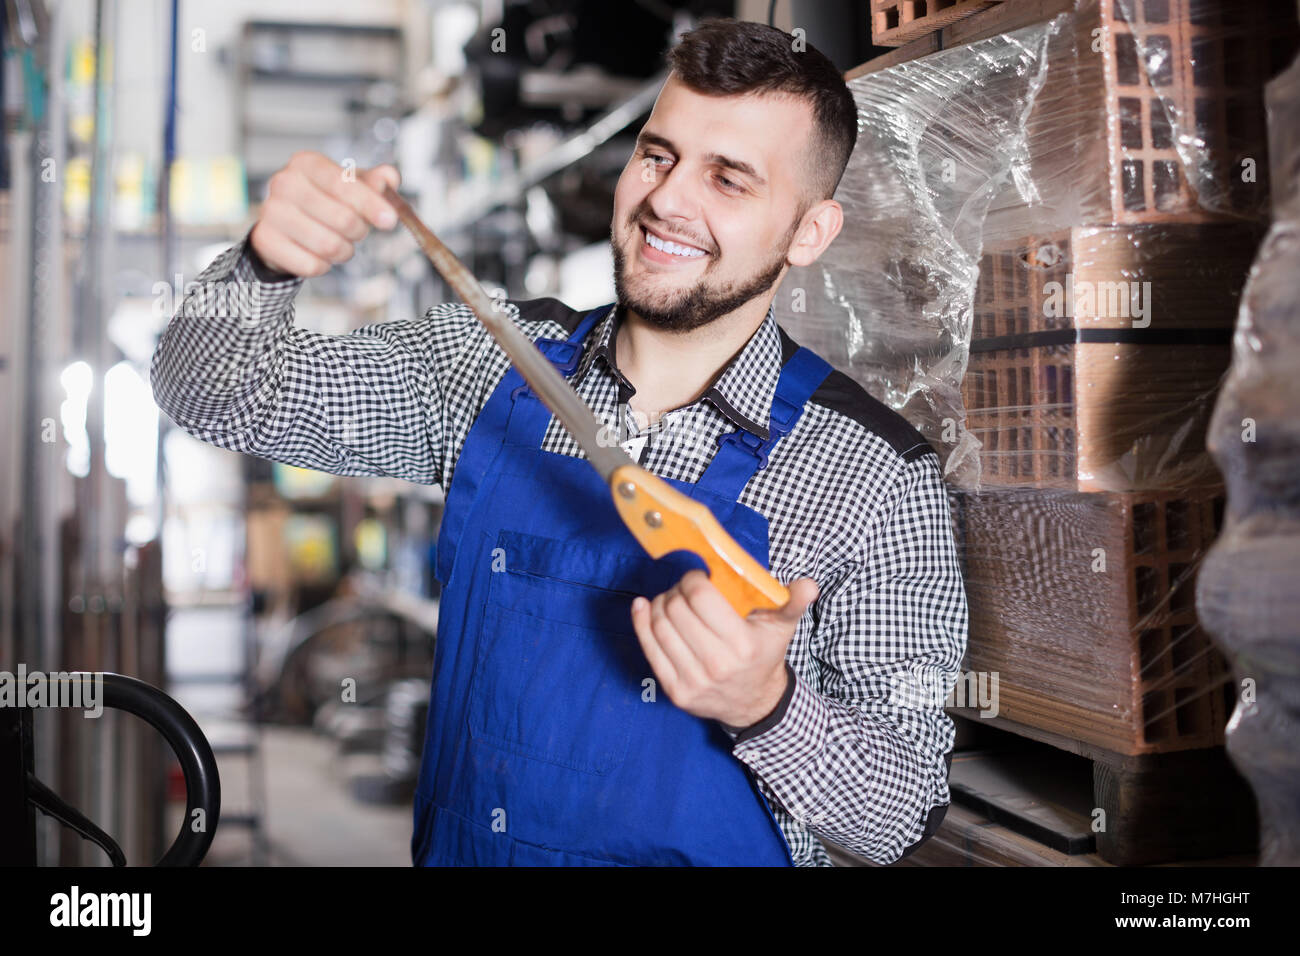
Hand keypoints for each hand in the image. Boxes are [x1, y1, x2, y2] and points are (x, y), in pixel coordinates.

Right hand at [249, 151, 400, 277]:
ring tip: (340, 244)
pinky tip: (319, 255)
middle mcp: (284, 182)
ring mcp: (271, 211)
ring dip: (344, 251)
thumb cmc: (323, 202)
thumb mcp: (351, 187)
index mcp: (307, 163)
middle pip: (342, 218)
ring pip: (328, 245)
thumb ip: (375, 182)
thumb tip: (389, 178)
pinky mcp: (265, 240)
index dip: (371, 204)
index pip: (344, 184)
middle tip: (358, 231)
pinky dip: (324, 266)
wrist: (284, 225)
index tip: (390, 220)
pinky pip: (311, 265)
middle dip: (360, 231)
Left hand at [630, 570, 818, 727]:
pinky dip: (642, 622)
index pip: (702, 597)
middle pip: (676, 609)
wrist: (754, 703)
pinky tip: (643, 607)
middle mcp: (716, 664)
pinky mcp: (675, 691)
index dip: (693, 579)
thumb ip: (794, 602)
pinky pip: (649, 649)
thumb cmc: (764, 654)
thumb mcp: (783, 626)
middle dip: (676, 590)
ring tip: (671, 599)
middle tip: (684, 589)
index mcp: (743, 644)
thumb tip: (809, 585)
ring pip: (659, 626)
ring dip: (660, 604)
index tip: (698, 577)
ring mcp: (693, 680)